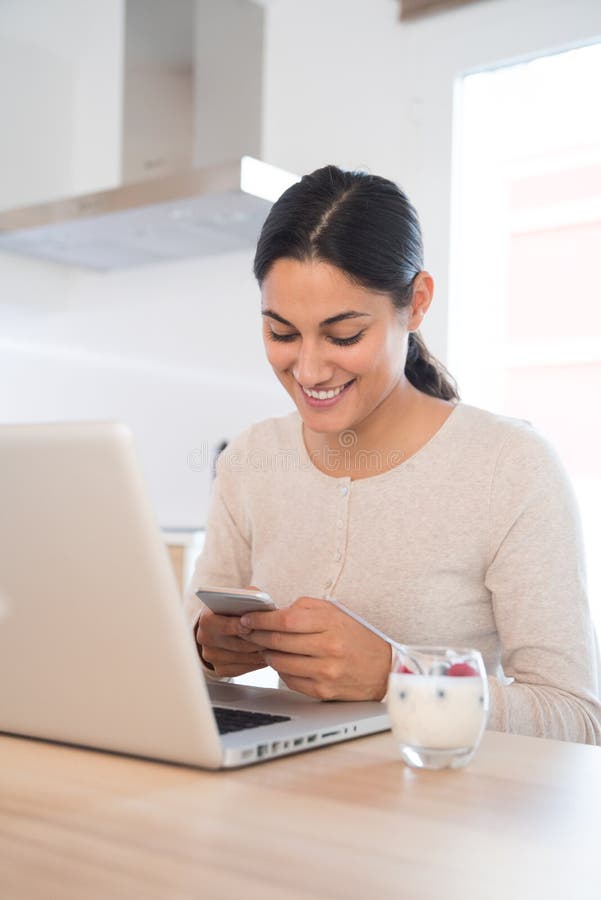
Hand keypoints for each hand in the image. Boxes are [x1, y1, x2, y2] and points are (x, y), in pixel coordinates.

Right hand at [195, 586, 265, 677]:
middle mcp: (205, 639)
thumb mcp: (237, 599)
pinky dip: (257, 663)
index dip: (237, 626)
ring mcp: (211, 656)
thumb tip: (258, 598)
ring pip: (242, 657)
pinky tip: (268, 655)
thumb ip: (247, 595)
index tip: (251, 626)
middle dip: (256, 641)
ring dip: (260, 653)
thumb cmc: (233, 611)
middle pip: (235, 644)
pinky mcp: (220, 670)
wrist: (221, 628)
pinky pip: (243, 669)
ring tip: (276, 647)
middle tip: (273, 638)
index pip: (220, 625)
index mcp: (206, 620)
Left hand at [239, 596, 390, 700]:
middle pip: (279, 641)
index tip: (248, 618)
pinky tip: (281, 662)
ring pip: (280, 662)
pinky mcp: (323, 691)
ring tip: (264, 647)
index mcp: (331, 623)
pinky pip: (289, 680)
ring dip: (267, 654)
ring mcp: (326, 671)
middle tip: (248, 632)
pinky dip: (281, 670)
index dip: (262, 619)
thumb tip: (273, 611)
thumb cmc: (356, 637)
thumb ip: (305, 608)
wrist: (384, 669)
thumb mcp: (336, 612)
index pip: (286, 620)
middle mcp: (329, 647)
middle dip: (257, 635)